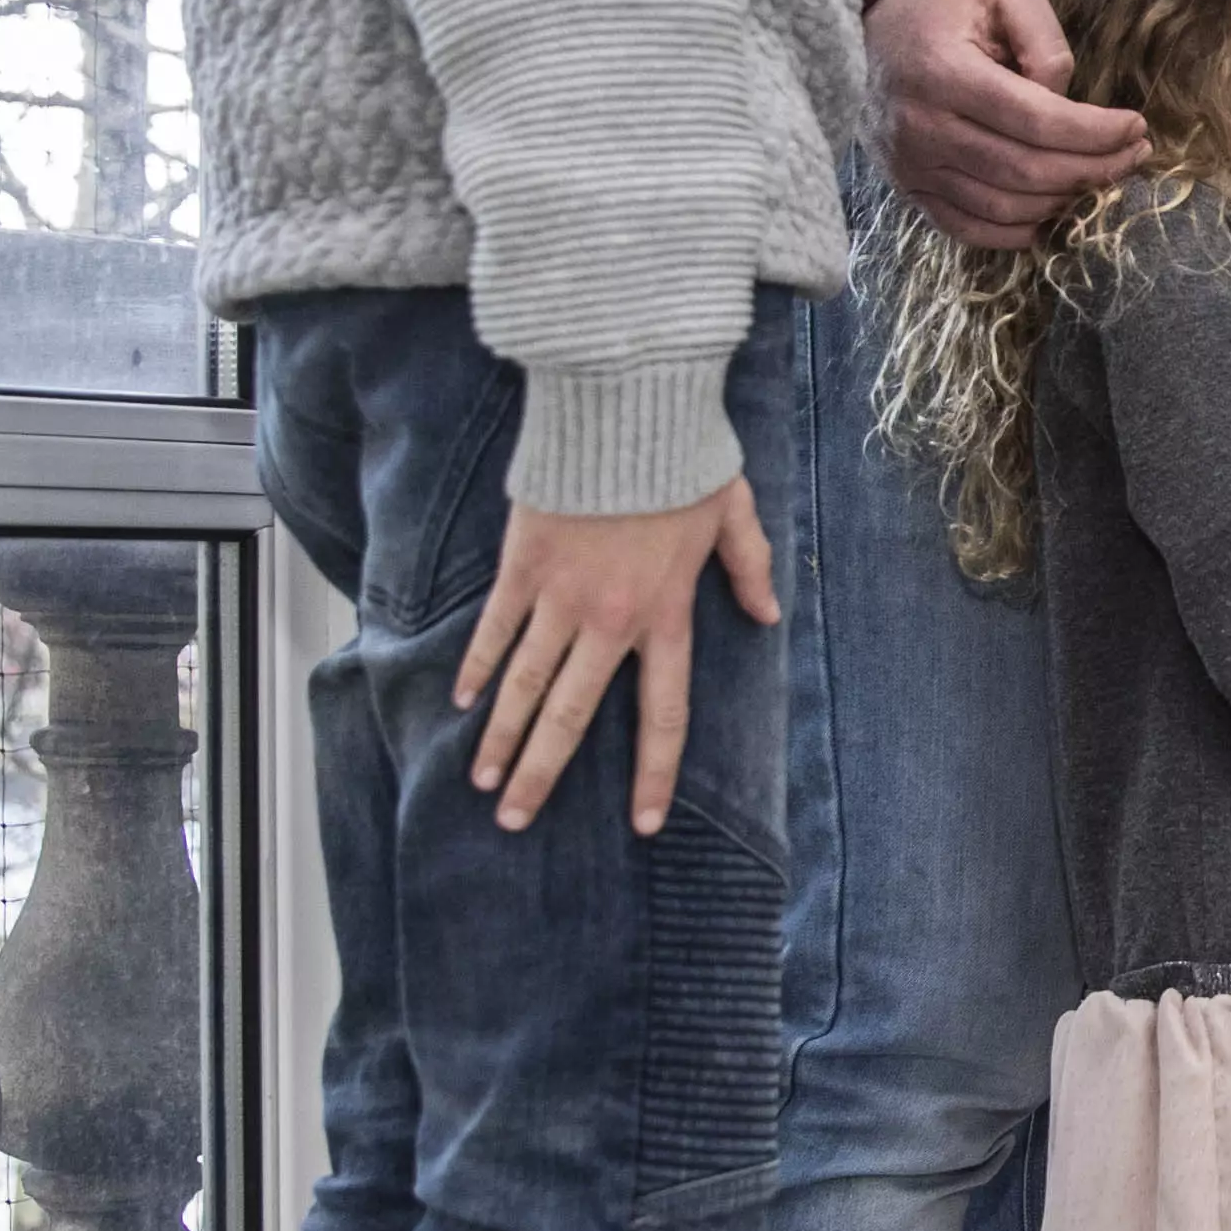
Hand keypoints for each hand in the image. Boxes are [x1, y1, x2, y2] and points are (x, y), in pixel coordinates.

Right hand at [458, 478, 778, 833]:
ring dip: (502, 737)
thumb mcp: (734, 513)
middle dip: (543, 774)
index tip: (643, 822)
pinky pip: (495, 629)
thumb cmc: (683, 458)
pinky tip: (464, 702)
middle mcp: (610, 620)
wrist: (626, 408)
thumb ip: (750, 567)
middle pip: (570, 715)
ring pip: (524, 684)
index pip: (663, 714)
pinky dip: (478, 666)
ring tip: (485, 781)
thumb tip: (766, 614)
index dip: (652, 772)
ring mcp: (560, 596)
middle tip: (516, 820)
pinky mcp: (522, 566)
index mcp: (667, 614)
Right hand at [873, 0, 1145, 247]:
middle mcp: (922, 127)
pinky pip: (968, 229)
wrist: (868, 34)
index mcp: (945, 71)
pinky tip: (1050, 211)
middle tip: (1132, 156)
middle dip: (1092, 169)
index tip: (1135, 127)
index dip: (1095, 133)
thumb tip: (1064, 97)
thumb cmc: (945, 9)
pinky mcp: (907, 189)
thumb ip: (1044, 37)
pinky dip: (1016, 231)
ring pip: (1002, 207)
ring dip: (1062, 201)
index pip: (1035, 121)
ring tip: (1099, 178)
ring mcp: (911, 165)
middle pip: (1025, 171)